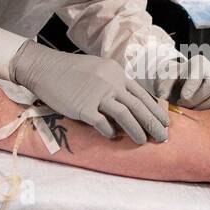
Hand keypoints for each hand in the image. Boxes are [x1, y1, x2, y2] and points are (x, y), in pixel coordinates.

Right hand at [11, 41, 168, 143]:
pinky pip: (101, 123)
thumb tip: (129, 103)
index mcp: (117, 73)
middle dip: (153, 123)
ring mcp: (97, 94)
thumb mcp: (99, 70)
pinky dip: (110, 131)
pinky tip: (113, 137)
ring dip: (136, 130)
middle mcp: (111, 83)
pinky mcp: (83, 107)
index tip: (165, 122)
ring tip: (142, 141)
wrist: (44, 68)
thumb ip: (115, 84)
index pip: (142, 94)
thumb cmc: (71, 71)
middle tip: (163, 137)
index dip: (155, 110)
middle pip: (138, 106)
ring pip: (124, 115)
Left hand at [147, 52, 209, 109]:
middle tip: (182, 104)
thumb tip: (166, 104)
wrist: (176, 82)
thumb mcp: (163, 80)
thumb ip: (163, 89)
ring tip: (186, 107)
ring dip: (199, 107)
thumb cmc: (171, 79)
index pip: (200, 75)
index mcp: (199, 62)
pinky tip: (192, 109)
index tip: (180, 99)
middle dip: (195, 99)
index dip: (190, 89)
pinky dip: (204, 111)